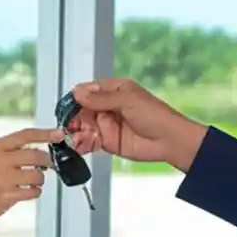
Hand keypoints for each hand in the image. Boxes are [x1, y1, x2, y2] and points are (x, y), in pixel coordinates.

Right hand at [0, 127, 60, 231]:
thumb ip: (10, 152)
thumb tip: (39, 148)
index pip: (25, 134)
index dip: (45, 133)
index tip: (58, 134)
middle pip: (36, 154)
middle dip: (47, 162)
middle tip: (46, 166)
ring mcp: (0, 178)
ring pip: (37, 174)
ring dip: (40, 179)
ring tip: (33, 182)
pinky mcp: (5, 196)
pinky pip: (33, 191)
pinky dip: (35, 191)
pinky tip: (28, 191)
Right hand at [67, 78, 207, 170]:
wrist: (170, 141)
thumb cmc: (154, 115)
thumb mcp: (127, 101)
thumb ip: (101, 99)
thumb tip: (77, 93)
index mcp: (114, 90)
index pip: (88, 91)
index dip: (76, 98)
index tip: (67, 106)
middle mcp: (107, 106)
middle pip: (82, 109)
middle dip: (73, 117)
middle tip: (67, 125)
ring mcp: (107, 124)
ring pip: (84, 126)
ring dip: (75, 131)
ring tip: (70, 137)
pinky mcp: (107, 141)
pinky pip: (90, 141)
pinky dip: (82, 143)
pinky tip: (77, 146)